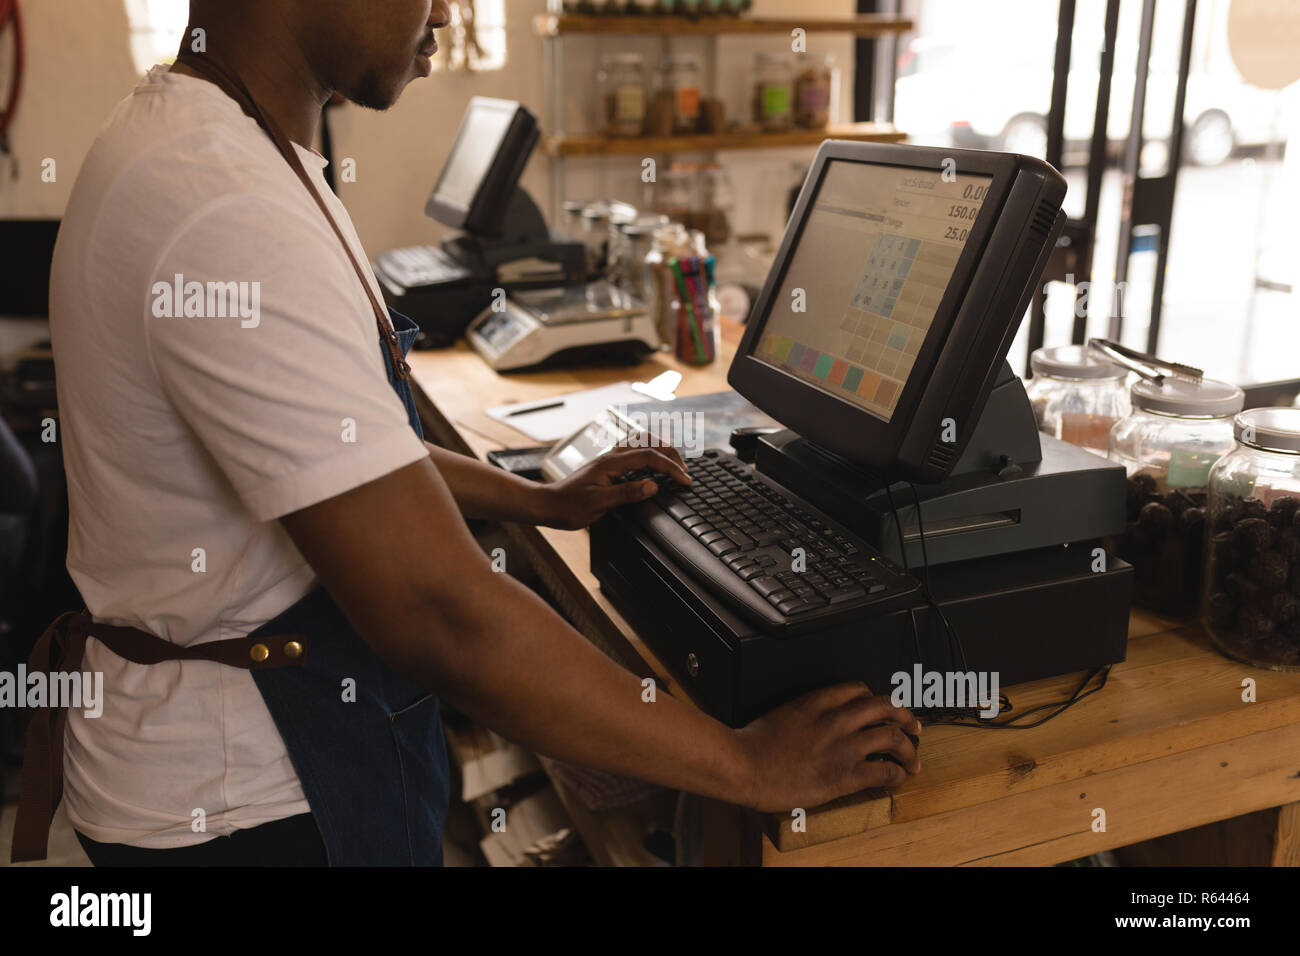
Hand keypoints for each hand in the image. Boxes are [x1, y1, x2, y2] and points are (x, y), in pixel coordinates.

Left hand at [536, 444, 691, 530]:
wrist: (549, 504)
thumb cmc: (569, 506)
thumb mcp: (599, 504)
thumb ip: (627, 493)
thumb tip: (653, 487)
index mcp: (611, 462)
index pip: (650, 457)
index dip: (671, 468)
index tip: (685, 480)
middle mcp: (612, 456)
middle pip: (650, 444)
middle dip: (672, 456)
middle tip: (686, 473)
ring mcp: (610, 458)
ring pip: (643, 443)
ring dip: (662, 451)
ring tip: (675, 466)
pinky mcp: (608, 465)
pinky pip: (635, 451)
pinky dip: (651, 454)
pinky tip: (654, 466)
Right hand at [735, 683, 921, 812]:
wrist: (744, 765)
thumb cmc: (753, 743)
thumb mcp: (781, 712)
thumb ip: (804, 711)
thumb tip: (812, 718)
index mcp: (818, 701)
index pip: (859, 690)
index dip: (876, 699)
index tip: (882, 708)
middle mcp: (836, 719)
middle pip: (884, 707)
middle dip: (904, 716)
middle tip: (913, 726)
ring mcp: (843, 747)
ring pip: (892, 737)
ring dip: (908, 748)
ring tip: (913, 758)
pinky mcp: (845, 775)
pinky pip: (883, 771)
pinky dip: (897, 774)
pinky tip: (898, 777)